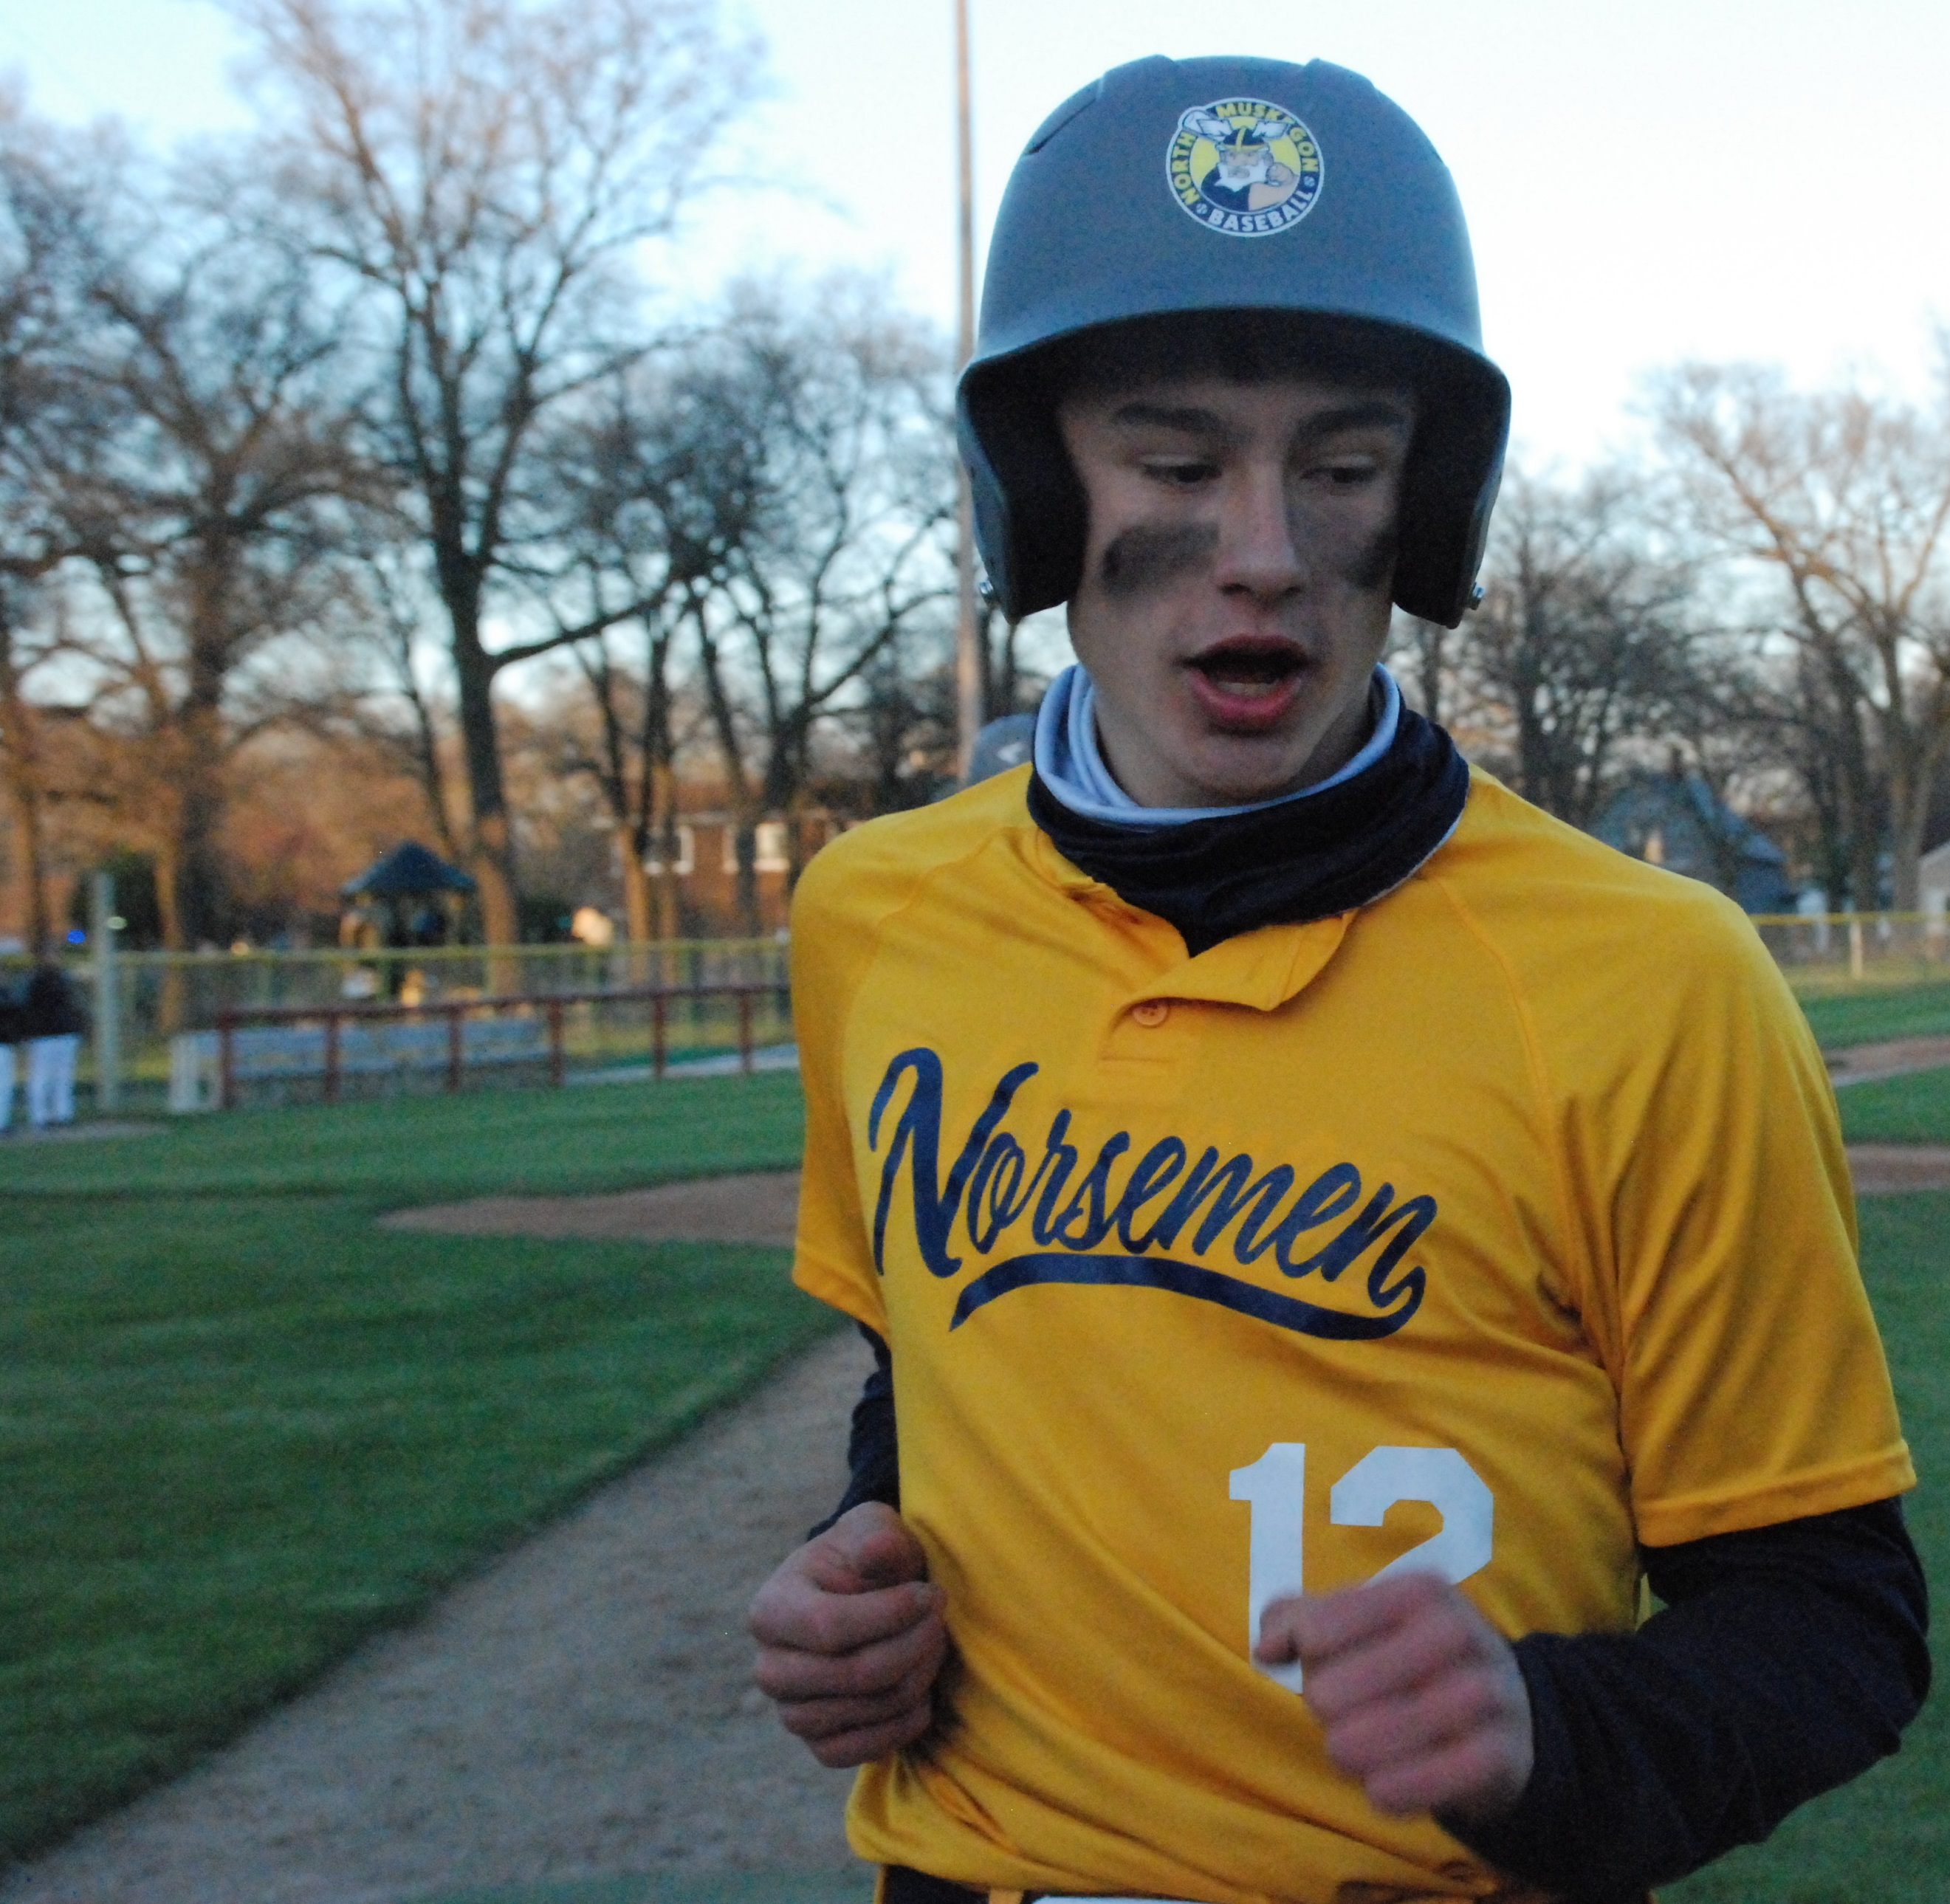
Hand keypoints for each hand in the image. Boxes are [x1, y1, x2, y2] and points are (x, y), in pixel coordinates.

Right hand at [748, 1502, 948, 1766]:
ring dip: (917, 1678)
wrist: (862, 1597)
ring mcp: (791, 1712)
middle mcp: (769, 1668)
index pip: (830, 1626)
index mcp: (771, 1609)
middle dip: (913, 1646)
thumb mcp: (873, 1529)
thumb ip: (876, 1536)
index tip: (933, 1595)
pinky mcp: (818, 1744)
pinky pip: (863, 1750)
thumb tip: (877, 1551)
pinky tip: (924, 1694)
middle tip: (941, 1621)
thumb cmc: (868, 1558)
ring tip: (933, 1645)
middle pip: (854, 1674)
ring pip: (868, 1709)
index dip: (891, 1614)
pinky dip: (903, 1725)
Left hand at [1256, 1571, 1532, 1823]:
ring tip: (1348, 1751)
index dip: (1306, 1651)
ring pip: (1377, 1737)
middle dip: (1324, 1708)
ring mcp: (1485, 1693)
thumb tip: (1267, 1649)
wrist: (1509, 1708)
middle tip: (1335, 1714)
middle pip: (1338, 1688)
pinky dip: (1389, 1791)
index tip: (1316, 1657)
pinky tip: (1380, 1786)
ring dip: (1349, 1753)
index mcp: (1419, 1591)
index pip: (1320, 1628)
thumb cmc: (1407, 1654)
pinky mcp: (1498, 1755)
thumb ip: (1297, 1618)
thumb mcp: (1360, 1619)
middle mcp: (1457, 1632)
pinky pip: (1422, 1783)